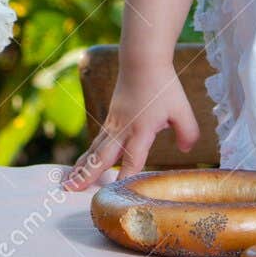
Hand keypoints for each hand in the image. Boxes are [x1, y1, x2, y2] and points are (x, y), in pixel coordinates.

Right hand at [61, 67, 199, 190]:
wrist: (142, 60)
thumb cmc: (163, 85)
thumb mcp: (182, 109)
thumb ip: (188, 132)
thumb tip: (186, 150)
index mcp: (142, 129)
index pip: (133, 159)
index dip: (125, 178)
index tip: (117, 196)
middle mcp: (123, 129)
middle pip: (102, 156)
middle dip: (88, 175)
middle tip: (71, 191)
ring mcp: (113, 124)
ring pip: (95, 150)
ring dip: (82, 167)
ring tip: (68, 183)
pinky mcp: (110, 119)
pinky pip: (96, 142)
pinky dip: (87, 156)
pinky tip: (80, 165)